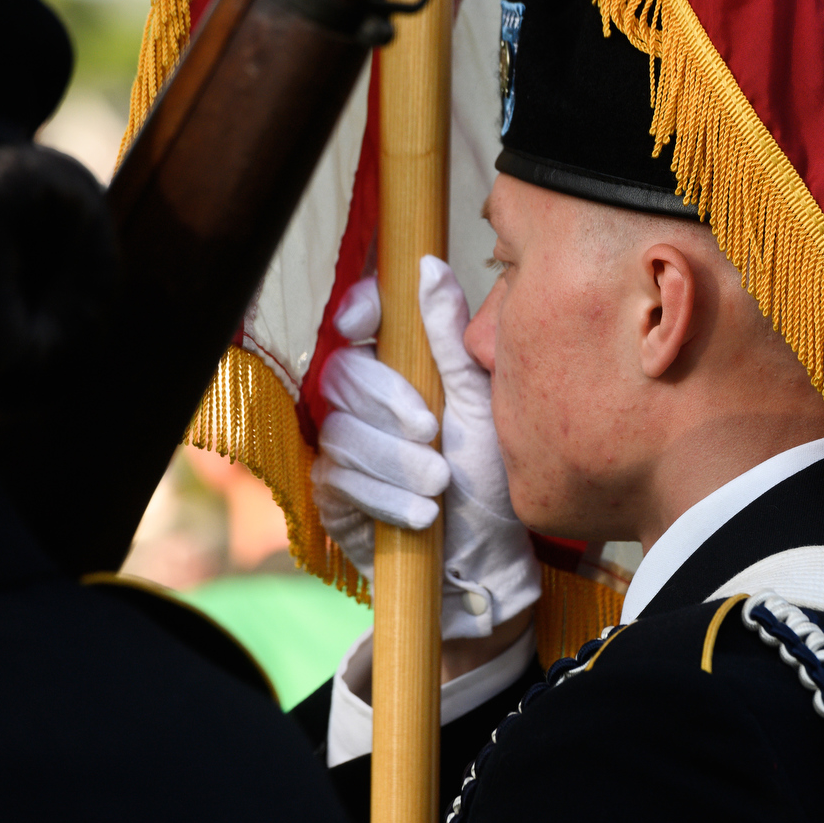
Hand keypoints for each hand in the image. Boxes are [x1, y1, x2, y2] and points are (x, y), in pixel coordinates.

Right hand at [312, 256, 539, 638]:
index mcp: (401, 367)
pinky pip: (338, 480)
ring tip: (439, 485)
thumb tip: (429, 266)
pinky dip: (384, 498)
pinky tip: (422, 516)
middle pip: (344, 376)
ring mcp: (344, 445)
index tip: (363, 323)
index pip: (359, 323)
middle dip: (390, 404)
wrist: (487, 556)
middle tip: (432, 432)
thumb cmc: (489, 477)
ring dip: (396, 462)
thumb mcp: (480, 403)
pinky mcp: (333, 493)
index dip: (355, 313)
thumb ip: (451, 340)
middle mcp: (365, 400)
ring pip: (342, 432)